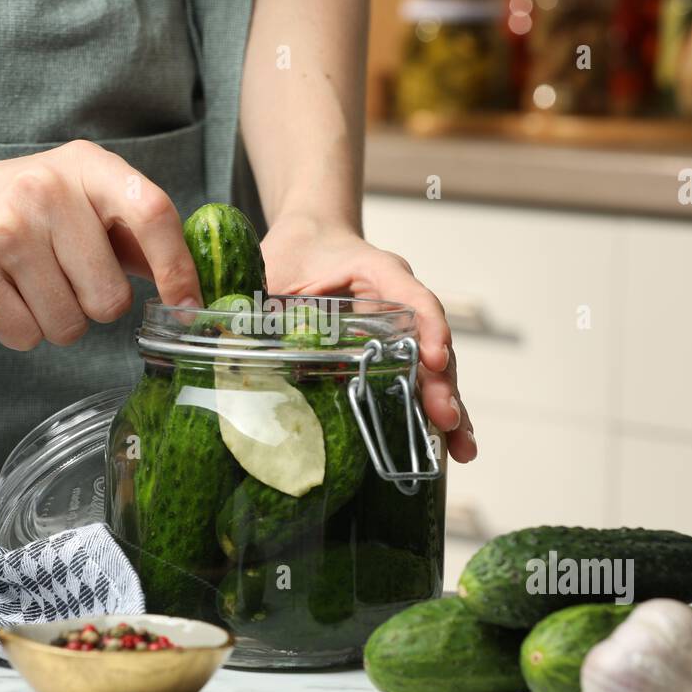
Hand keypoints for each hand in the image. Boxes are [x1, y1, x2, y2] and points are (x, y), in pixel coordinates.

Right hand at [0, 141, 201, 349]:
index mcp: (86, 166)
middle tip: (63, 280)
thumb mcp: (78, 198)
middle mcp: (45, 189)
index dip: (178, 270)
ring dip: (55, 322)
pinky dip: (18, 330)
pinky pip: (25, 337)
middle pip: (111, 298)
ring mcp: (2, 227)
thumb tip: (192, 289)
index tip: (186, 307)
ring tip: (27, 286)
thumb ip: (133, 235)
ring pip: (69, 325)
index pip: (154, 214)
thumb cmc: (17, 210)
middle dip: (95, 307)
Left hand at [261, 214, 476, 463]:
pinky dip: (428, 415)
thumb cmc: (294, 252)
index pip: (411, 296)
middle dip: (440, 384)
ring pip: (433, 369)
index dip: (426, 327)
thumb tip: (229, 340)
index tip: (434, 359)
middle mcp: (400, 302)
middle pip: (429, 343)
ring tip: (462, 450)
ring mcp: (402, 331)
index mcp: (377, 272)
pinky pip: (416, 383)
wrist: (311, 240)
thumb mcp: (273, 268)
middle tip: (446, 421)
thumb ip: (260, 298)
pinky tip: (446, 451)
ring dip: (446, 409)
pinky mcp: (393, 355)